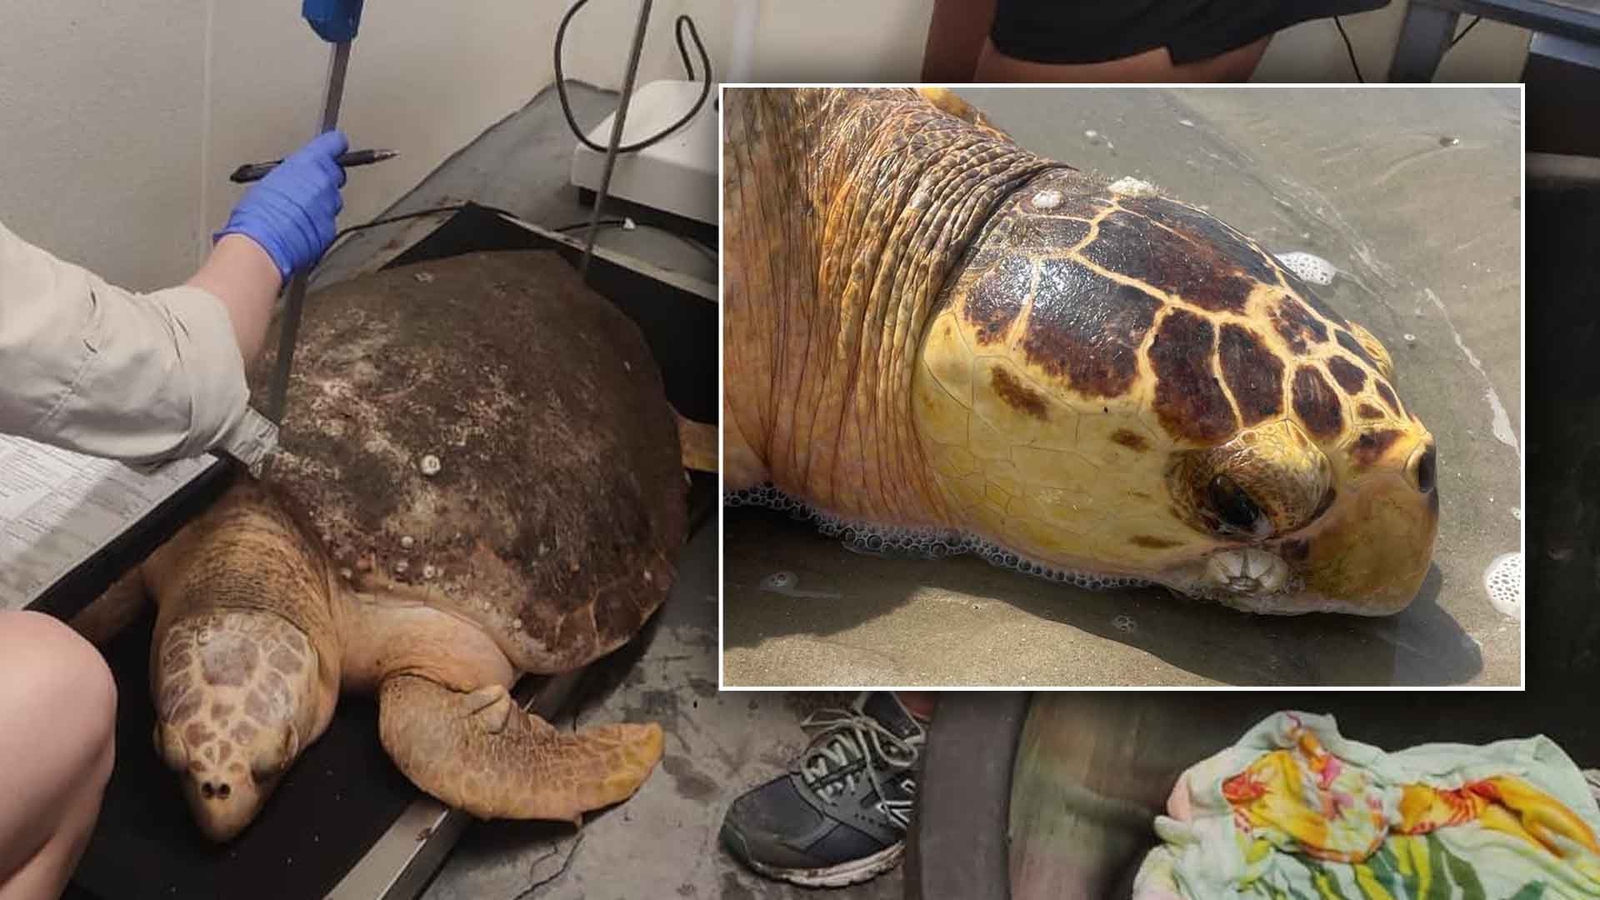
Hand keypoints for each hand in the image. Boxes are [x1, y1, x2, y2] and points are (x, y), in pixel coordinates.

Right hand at [215, 130, 348, 279]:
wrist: (262, 245)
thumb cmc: (257, 214)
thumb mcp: (269, 180)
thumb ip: (291, 175)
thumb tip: (294, 178)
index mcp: (308, 164)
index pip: (333, 144)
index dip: (334, 145)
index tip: (336, 144)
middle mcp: (324, 183)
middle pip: (335, 175)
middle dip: (324, 179)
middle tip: (306, 187)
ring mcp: (329, 208)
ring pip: (331, 201)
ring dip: (320, 204)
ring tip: (296, 212)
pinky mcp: (330, 230)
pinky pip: (327, 222)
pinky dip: (317, 224)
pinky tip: (299, 228)